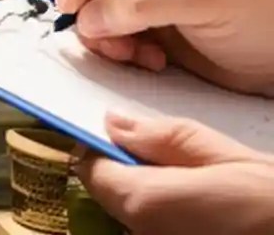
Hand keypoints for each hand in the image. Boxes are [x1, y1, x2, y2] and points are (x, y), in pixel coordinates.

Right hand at [53, 0, 273, 96]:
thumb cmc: (258, 18)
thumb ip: (144, 1)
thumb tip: (88, 16)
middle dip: (88, 4)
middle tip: (110, 33)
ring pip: (82, 1)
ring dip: (101, 33)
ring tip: (137, 50)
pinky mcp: (130, 16)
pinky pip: (95, 27)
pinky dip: (112, 47)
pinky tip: (147, 56)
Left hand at [76, 112, 273, 234]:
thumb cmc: (272, 199)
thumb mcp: (220, 153)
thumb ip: (161, 138)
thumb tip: (114, 123)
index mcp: (143, 201)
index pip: (92, 170)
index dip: (104, 149)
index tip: (129, 139)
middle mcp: (141, 234)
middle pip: (114, 196)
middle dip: (132, 173)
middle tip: (177, 163)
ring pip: (136, 217)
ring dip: (154, 198)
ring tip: (201, 189)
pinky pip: (157, 231)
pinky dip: (172, 218)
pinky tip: (207, 213)